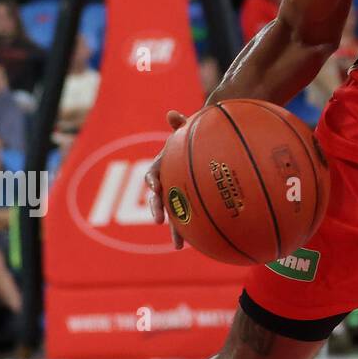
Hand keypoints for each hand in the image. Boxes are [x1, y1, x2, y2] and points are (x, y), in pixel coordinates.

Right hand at [144, 110, 188, 249]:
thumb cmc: (194, 136)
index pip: (153, 174)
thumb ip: (180, 123)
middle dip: (158, 210)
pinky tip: (202, 243)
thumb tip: (172, 113)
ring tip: (179, 245)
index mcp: (163, 166)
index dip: (153, 181)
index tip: (157, 188)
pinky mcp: (189, 202)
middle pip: (159, 199)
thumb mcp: (188, 128)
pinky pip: (190, 217)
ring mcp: (177, 194)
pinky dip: (193, 229)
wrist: (204, 144)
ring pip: (173, 214)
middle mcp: (167, 182)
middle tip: (160, 220)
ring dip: (175, 230)